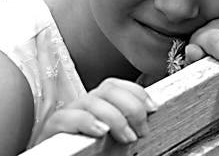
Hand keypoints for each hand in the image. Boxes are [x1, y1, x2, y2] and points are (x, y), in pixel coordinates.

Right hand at [40, 78, 156, 143]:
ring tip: (127, 138)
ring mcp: (65, 116)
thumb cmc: (94, 155)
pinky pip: (66, 117)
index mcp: (97, 105)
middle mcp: (81, 106)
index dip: (137, 92)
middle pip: (107, 88)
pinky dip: (88, 122)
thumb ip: (130, 124)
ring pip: (90, 100)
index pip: (115, 84)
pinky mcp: (50, 130)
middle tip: (142, 130)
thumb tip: (151, 112)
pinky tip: (101, 131)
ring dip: (115, 118)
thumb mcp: (117, 138)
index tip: (153, 108)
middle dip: (131, 106)